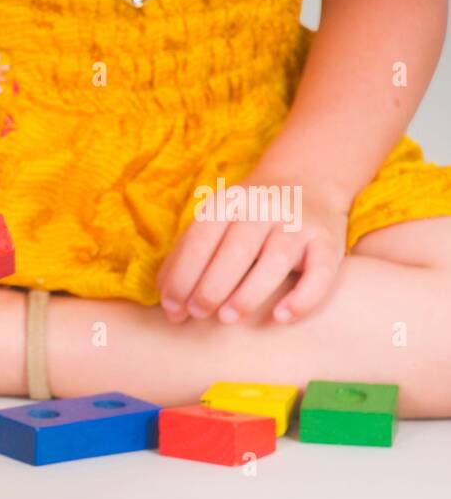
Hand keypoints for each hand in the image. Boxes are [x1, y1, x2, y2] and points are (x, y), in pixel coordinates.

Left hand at [157, 171, 348, 324]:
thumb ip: (187, 257)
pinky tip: (281, 316)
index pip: (200, 240)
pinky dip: (303, 298)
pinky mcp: (329, 242)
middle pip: (235, 251)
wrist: (307, 180)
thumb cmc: (247, 216)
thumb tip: (170, 307)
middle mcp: (264, 209)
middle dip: (210, 288)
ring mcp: (298, 224)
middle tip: (198, 314)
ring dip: (248, 294)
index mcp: (229, 203)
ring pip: (275, 261)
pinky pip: (321, 273)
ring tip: (227, 319)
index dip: (182, 277)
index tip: (173, 308)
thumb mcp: (215, 222)